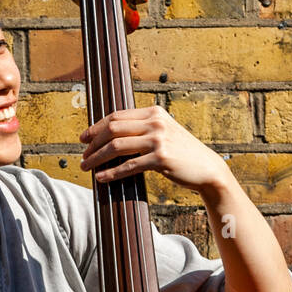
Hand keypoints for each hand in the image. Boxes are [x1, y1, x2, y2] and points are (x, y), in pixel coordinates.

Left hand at [79, 105, 228, 195]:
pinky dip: (112, 173)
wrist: (207, 168)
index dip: (96, 127)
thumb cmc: (182, 153)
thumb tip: (114, 134)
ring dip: (97, 158)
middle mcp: (155, 122)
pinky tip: (102, 178)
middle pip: (113, 129)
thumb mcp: (165, 132)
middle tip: (83, 155)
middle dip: (93, 143)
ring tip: (86, 166)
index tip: (84, 138)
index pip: (116, 116)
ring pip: (117, 146)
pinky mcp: (161, 159)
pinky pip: (128, 166)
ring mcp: (158, 140)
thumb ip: (144, 128)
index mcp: (154, 112)